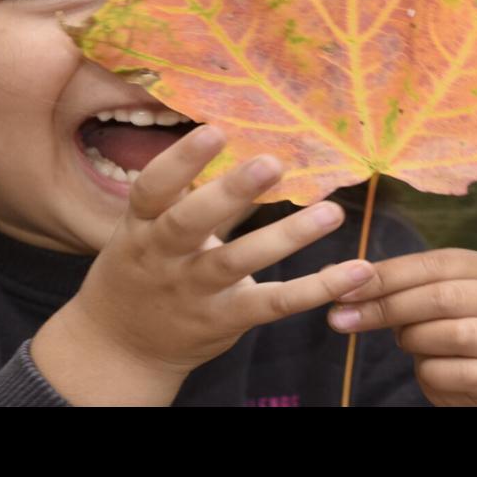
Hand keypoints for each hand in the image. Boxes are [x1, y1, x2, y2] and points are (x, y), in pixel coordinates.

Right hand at [70, 127, 378, 375]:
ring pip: (238, 262)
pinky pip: (274, 303)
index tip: (215, 130)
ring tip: (331, 212)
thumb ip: (193, 196)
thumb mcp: (149, 230)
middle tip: (272, 162)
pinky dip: (316, 289)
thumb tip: (238, 145)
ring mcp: (194, 291)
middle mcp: (162, 257)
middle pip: (190, 222)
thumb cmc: (144, 271)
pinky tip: (354, 272)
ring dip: (287, 237)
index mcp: (141, 226)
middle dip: (229, 192)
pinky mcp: (225, 320)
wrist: (122, 346)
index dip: (180, 160)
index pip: (152, 189)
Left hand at [327, 248, 476, 405]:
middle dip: (388, 307)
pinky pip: (464, 374)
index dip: (387, 275)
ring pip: (456, 335)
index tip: (342, 288)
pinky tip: (428, 370)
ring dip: (415, 340)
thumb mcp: (441, 303)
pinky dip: (434, 373)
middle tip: (344, 319)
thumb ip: (400, 288)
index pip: (437, 264)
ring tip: (405, 344)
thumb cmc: (466, 335)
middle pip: (444, 297)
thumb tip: (334, 274)